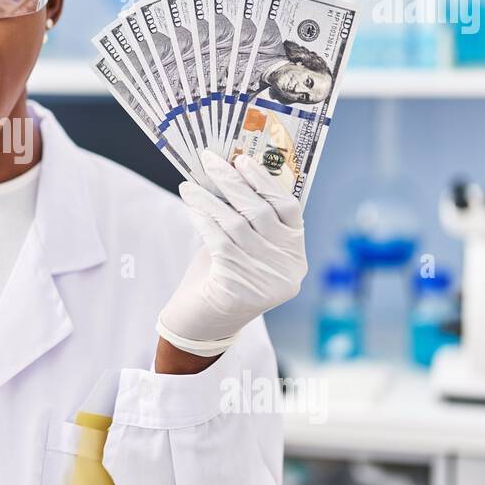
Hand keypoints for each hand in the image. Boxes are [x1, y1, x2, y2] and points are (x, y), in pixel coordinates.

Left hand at [157, 150, 306, 355]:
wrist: (202, 326)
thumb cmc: (222, 278)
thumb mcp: (241, 245)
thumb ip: (243, 215)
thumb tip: (226, 170)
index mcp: (295, 255)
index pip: (288, 208)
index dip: (265, 181)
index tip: (243, 159)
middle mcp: (287, 268)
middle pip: (261, 212)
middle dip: (232, 182)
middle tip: (210, 160)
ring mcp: (267, 280)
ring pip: (236, 225)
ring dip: (209, 199)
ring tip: (189, 184)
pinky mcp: (240, 288)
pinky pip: (219, 241)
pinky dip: (203, 219)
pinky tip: (190, 207)